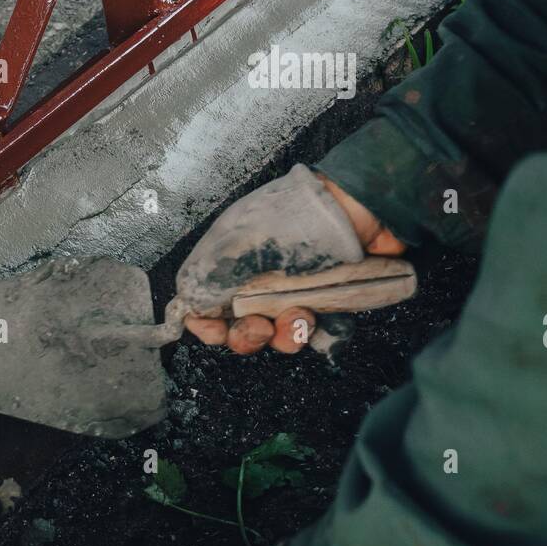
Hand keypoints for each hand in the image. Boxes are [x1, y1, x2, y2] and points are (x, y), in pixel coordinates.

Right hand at [172, 164, 404, 354]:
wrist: (357, 209)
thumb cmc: (296, 219)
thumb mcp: (238, 244)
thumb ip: (208, 279)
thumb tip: (189, 309)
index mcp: (231, 260)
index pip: (205, 303)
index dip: (207, 324)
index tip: (218, 330)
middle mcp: (259, 276)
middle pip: (241, 326)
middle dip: (248, 336)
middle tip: (261, 328)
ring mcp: (295, 290)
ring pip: (279, 334)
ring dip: (286, 336)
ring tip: (301, 318)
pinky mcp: (327, 299)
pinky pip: (316, 332)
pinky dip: (317, 334)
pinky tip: (321, 320)